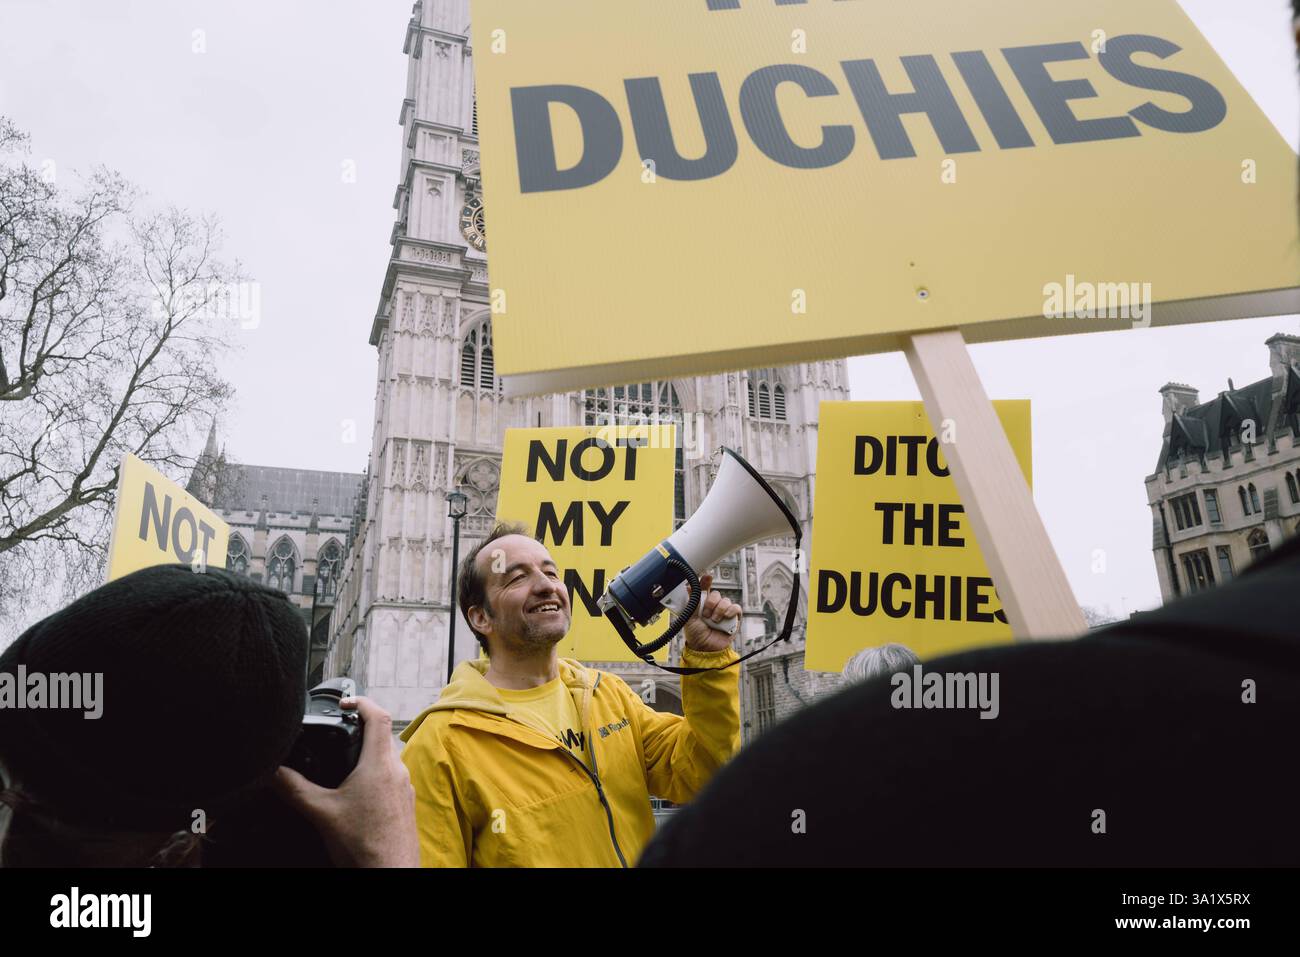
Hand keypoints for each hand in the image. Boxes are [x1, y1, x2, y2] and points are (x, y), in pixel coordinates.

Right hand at [273, 695, 419, 867]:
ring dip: (368, 754)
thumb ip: (293, 788)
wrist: (390, 872)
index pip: (378, 715)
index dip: (361, 700)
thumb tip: (271, 771)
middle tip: (338, 730)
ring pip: (387, 758)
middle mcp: (398, 770)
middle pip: (383, 736)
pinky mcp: (405, 804)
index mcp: (380, 763)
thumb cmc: (363, 844)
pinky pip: (391, 778)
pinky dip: (375, 774)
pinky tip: (357, 791)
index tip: (344, 701)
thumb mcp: (320, 812)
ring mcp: (405, 788)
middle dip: (361, 730)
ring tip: (344, 761)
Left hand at [682, 573, 740, 652]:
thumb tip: (688, 586)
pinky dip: (730, 611)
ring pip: (726, 600)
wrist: (705, 648)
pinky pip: (736, 607)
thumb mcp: (689, 617)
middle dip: (711, 603)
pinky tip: (725, 617)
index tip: (707, 576)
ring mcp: (724, 611)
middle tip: (705, 614)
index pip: (704, 588)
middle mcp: (714, 605)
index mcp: (702, 603)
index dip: (705, 581)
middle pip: (716, 593)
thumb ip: (691, 602)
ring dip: (719, 610)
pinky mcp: (733, 617)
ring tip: (714, 620)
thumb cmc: (696, 634)